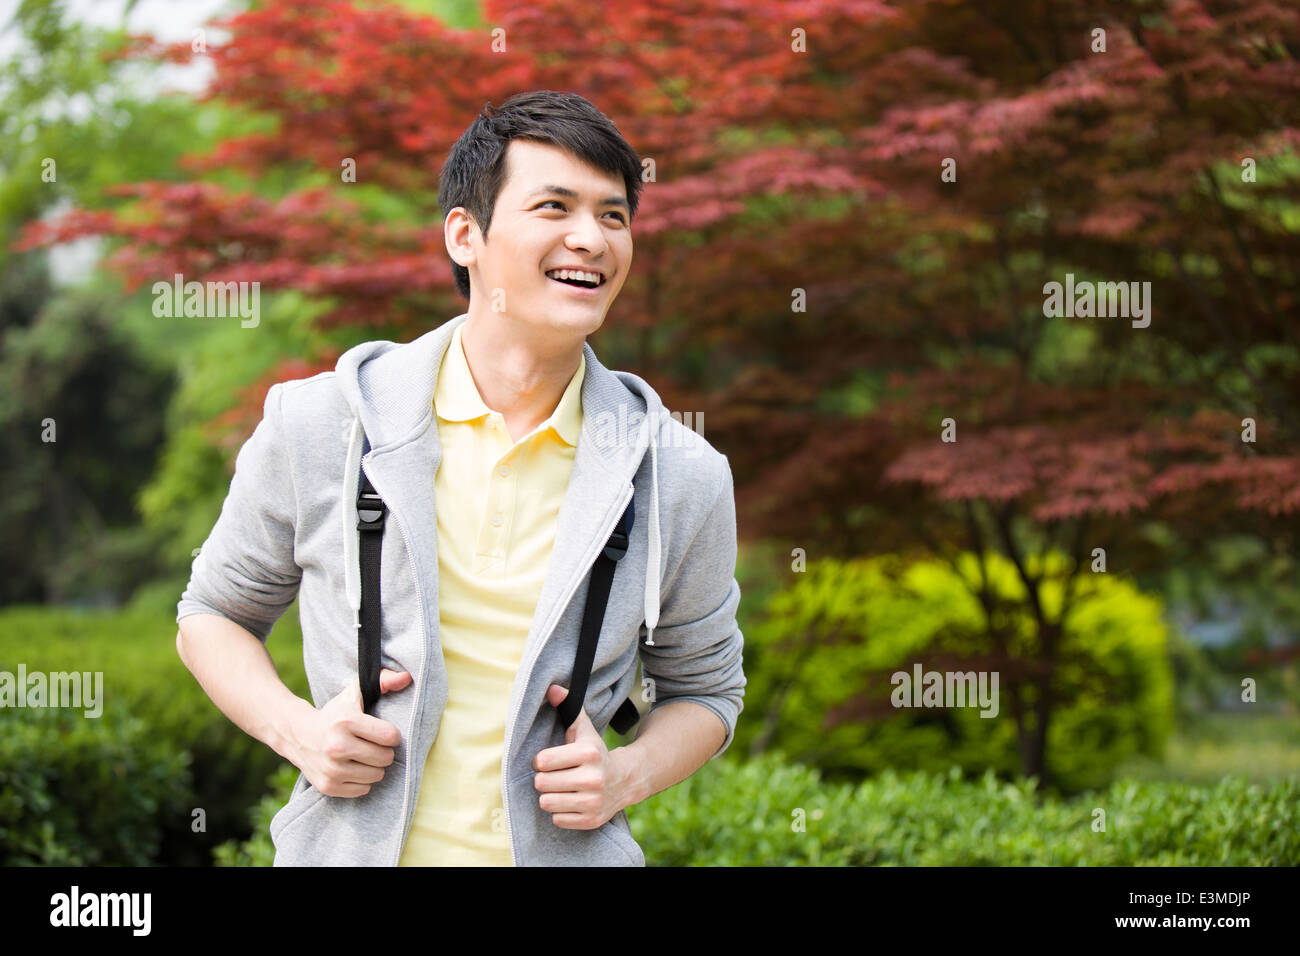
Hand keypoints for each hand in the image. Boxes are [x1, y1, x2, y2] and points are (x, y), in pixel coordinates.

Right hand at [286, 668, 411, 796]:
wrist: (298, 735)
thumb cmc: (335, 714)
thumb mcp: (355, 693)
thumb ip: (383, 681)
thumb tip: (406, 677)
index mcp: (346, 721)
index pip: (390, 736)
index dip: (391, 735)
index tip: (383, 732)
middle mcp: (337, 746)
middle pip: (385, 758)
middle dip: (384, 751)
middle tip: (373, 745)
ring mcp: (331, 769)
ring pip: (376, 775)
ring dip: (374, 767)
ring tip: (363, 756)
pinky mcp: (328, 786)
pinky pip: (363, 789)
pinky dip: (362, 780)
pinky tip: (352, 768)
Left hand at [532, 684, 632, 829]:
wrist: (625, 780)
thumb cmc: (595, 753)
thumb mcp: (584, 730)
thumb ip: (568, 709)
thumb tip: (551, 688)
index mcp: (588, 753)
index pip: (543, 761)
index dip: (541, 761)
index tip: (549, 761)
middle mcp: (592, 778)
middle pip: (541, 783)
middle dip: (544, 779)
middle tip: (556, 776)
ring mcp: (593, 801)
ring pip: (547, 803)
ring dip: (550, 797)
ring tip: (562, 789)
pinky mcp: (592, 820)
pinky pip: (557, 819)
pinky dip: (560, 812)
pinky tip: (572, 802)